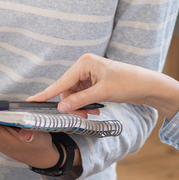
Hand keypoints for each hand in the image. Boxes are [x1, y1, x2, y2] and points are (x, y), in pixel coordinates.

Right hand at [28, 53, 178, 119]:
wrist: (148, 85)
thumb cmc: (128, 83)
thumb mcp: (102, 93)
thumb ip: (80, 101)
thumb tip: (61, 108)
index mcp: (84, 63)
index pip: (61, 82)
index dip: (46, 93)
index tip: (31, 100)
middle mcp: (85, 66)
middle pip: (67, 90)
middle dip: (72, 105)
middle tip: (81, 117)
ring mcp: (90, 74)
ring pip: (75, 95)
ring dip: (81, 106)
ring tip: (92, 113)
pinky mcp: (95, 82)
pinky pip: (83, 95)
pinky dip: (87, 104)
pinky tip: (95, 110)